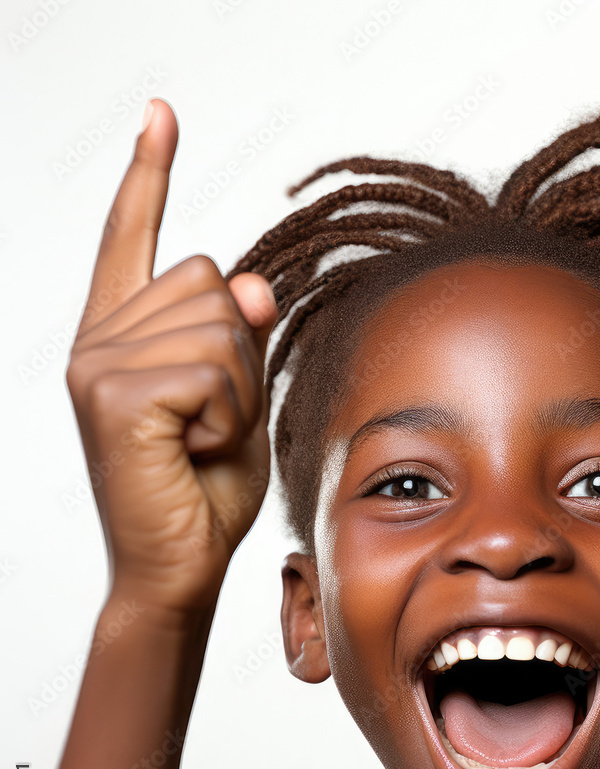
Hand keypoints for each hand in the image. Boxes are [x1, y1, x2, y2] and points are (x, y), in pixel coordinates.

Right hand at [66, 98, 278, 613]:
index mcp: (122, 334)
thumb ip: (239, 336)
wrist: (178, 565)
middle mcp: (96, 337)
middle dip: (238, 353)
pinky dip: (226, 416)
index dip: (150, 174)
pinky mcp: (111, 394)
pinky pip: (212, 370)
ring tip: (199, 439)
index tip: (162, 114)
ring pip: (217, 324)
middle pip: (208, 277)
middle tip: (210, 420)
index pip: (133, 237)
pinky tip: (192, 450)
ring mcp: (95, 362)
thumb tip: (248, 280)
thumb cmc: (205, 489)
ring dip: (235, 391)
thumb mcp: (239, 400)